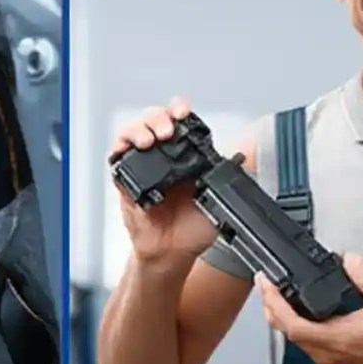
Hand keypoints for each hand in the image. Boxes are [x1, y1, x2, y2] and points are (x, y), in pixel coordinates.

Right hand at [110, 96, 216, 261]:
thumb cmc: (194, 230)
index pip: (179, 121)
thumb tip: (246, 157)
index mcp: (185, 155)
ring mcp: (143, 166)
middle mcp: (163, 156)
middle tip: (167, 131)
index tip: (183, 112)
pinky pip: (117, 157)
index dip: (179, 110)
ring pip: (133, 131)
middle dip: (159, 117)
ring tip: (150, 141)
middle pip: (154, 119)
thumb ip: (230, 177)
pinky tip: (130, 150)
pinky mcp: (126, 181)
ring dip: (140, 129)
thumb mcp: (220, 199)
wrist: (173, 253)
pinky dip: (120, 148)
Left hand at [255, 253, 362, 363]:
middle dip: (270, 305)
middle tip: (266, 283)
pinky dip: (294, 321)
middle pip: (284, 329)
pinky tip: (298, 309)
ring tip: (276, 293)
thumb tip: (349, 259)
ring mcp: (328, 356)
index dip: (273, 302)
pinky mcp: (334, 355)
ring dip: (280, 314)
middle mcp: (325, 351)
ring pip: (293, 335)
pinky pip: (304, 338)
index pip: (290, 323)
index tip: (266, 283)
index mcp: (334, 338)